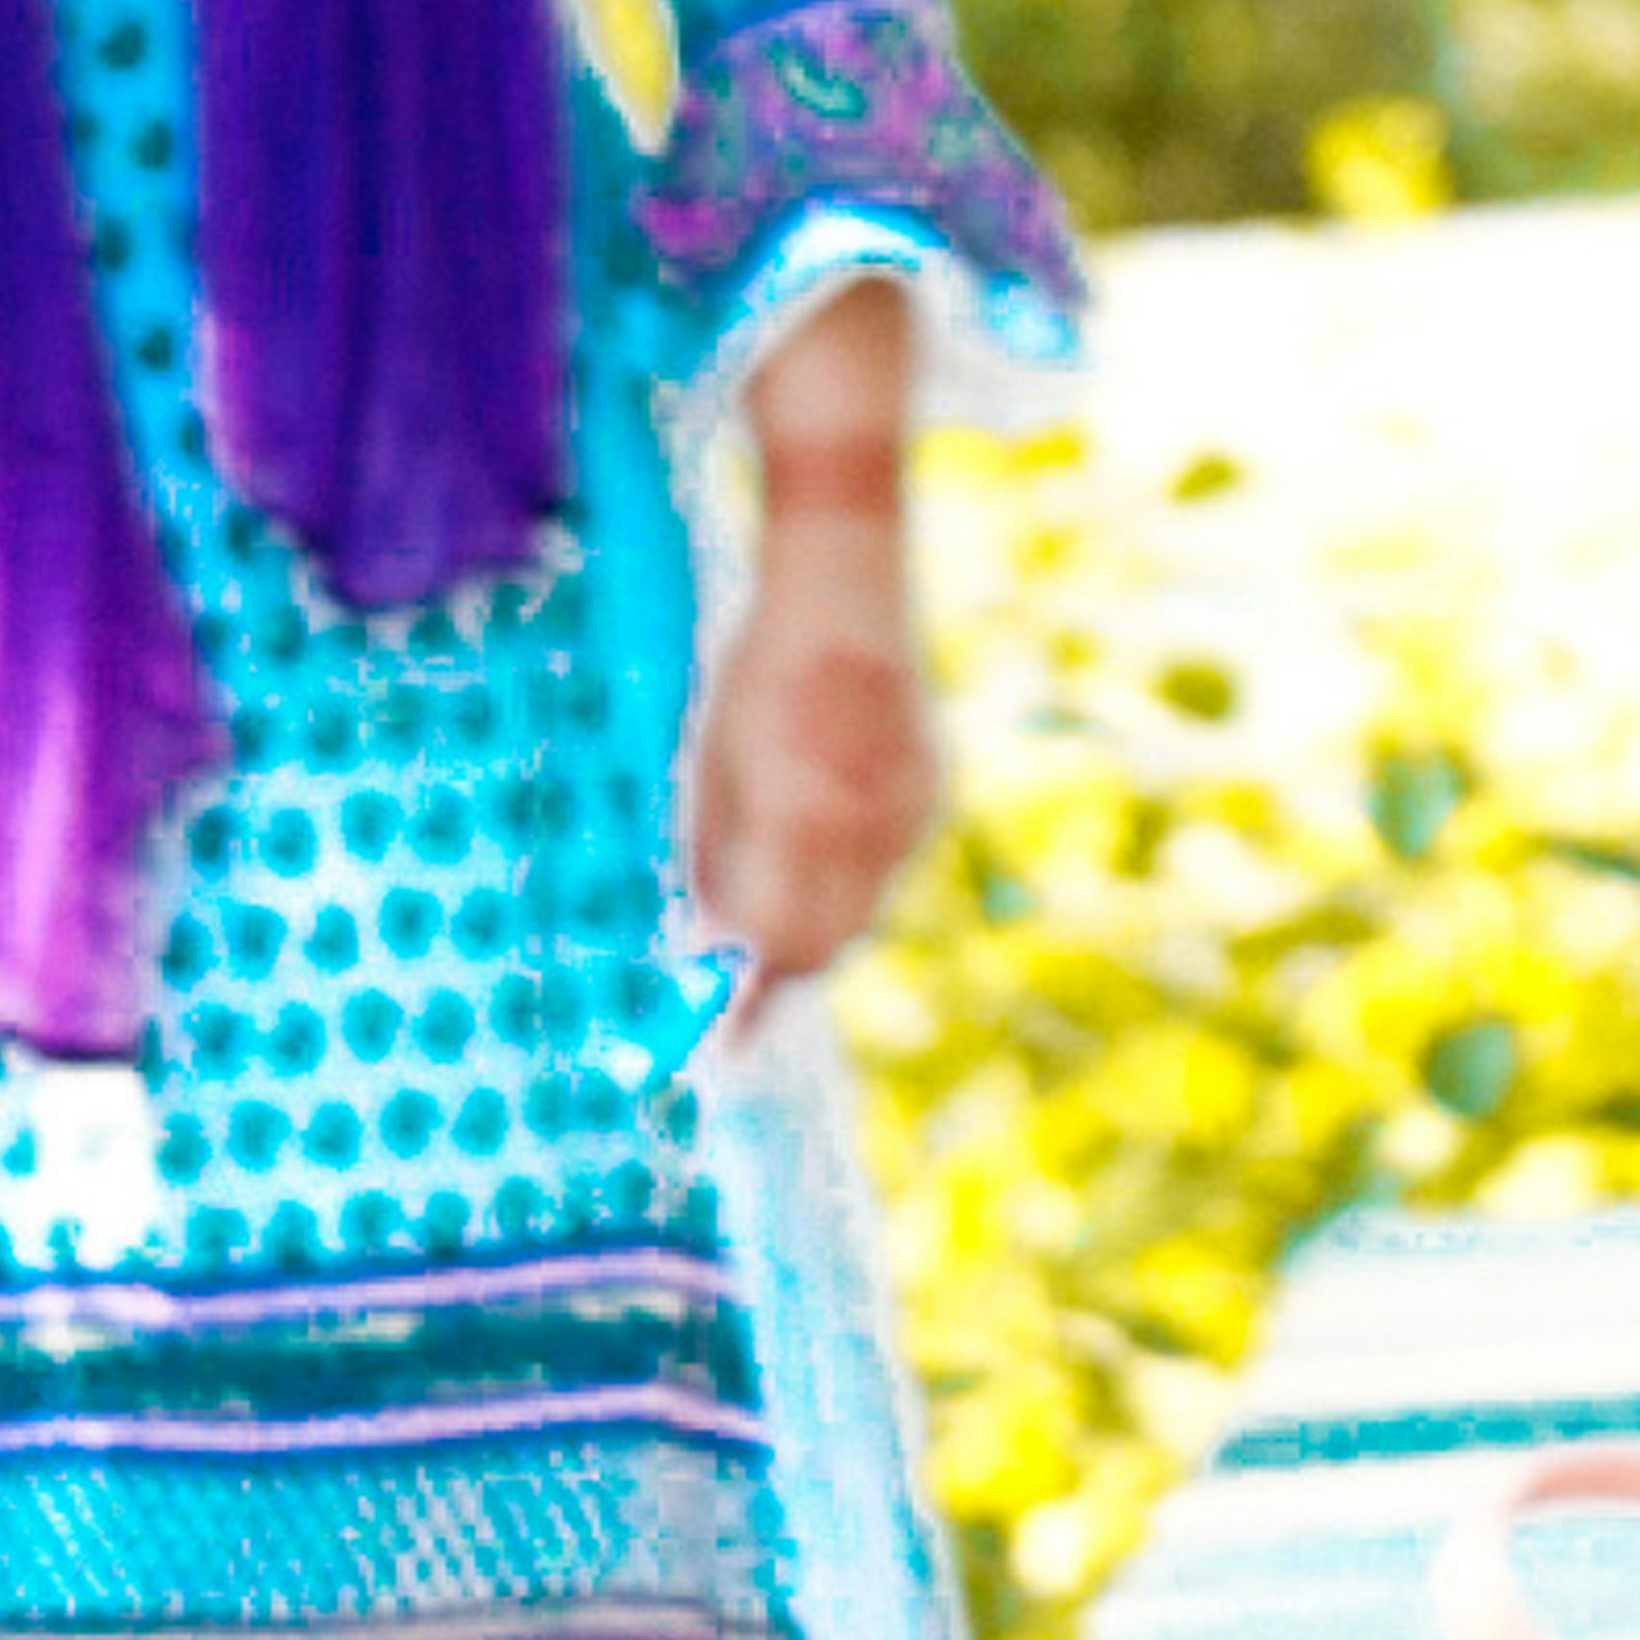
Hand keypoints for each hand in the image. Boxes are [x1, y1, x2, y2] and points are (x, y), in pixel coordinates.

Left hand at [685, 512, 941, 1000]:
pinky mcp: (932, 792)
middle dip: (776, 973)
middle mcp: (866, 824)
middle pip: (825, 945)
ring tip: (767, 886)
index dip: (745, 1007)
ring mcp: (910, 810)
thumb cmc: (753, 675)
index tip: (719, 1051)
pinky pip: (886, 867)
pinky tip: (817, 831)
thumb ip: (712, 866)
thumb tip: (707, 948)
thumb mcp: (708, 773)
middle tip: (728, 983)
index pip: (776, 949)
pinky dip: (847, 878)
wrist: (844, 587)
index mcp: (799, 817)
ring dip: (811, 924)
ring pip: (861, 911)